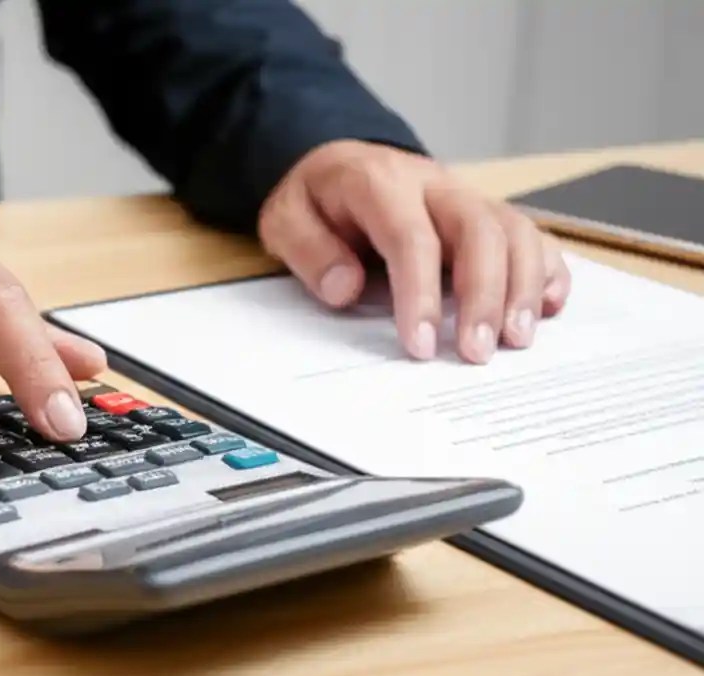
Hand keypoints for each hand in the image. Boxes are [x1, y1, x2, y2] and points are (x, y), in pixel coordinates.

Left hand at [258, 140, 571, 362]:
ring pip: (515, 230)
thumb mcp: (286, 218)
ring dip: (524, 287)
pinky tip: (547, 307)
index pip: (412, 238)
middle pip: (479, 230)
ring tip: (517, 340)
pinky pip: (530, 234)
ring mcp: (466, 197)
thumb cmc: (316, 199)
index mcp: (380, 183)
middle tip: (478, 353)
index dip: (420, 294)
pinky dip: (547, 268)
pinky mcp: (486, 213)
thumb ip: (309, 251)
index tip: (421, 346)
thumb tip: (347, 288)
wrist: (338, 164)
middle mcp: (434, 185)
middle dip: (485, 295)